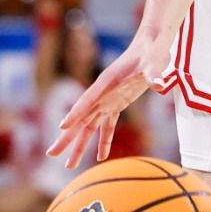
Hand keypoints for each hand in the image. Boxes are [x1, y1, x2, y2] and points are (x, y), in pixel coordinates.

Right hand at [47, 32, 168, 166]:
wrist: (151, 45)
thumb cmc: (151, 51)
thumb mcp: (154, 61)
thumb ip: (154, 73)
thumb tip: (159, 84)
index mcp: (106, 83)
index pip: (87, 101)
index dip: (75, 113)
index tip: (62, 127)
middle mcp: (102, 93)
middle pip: (80, 119)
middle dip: (66, 137)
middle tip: (51, 154)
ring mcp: (108, 99)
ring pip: (89, 126)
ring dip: (80, 145)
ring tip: (69, 165)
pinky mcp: (117, 103)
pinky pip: (107, 126)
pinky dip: (104, 141)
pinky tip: (100, 157)